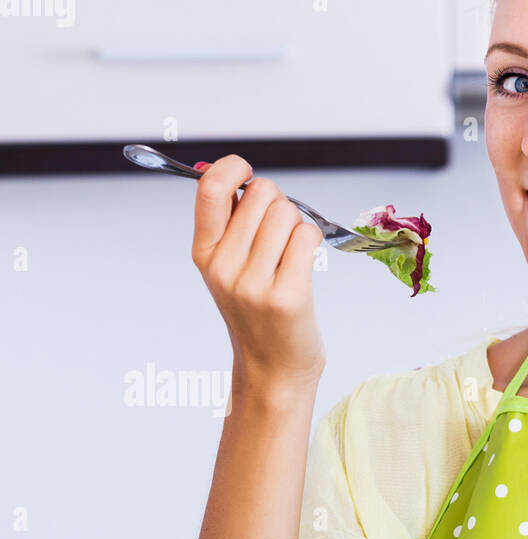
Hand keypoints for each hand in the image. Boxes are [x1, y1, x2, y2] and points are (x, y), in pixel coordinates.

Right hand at [191, 154, 325, 395]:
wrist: (273, 371)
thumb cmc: (258, 315)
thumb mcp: (228, 270)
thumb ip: (230, 224)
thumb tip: (236, 173)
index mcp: (204, 253)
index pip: (210, 188)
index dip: (233, 167)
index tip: (248, 172)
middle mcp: (224, 267)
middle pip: (262, 194)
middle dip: (279, 203)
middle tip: (280, 234)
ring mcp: (254, 283)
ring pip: (287, 213)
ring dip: (298, 225)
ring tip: (292, 254)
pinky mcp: (287, 296)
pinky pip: (307, 237)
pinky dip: (312, 242)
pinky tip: (306, 264)